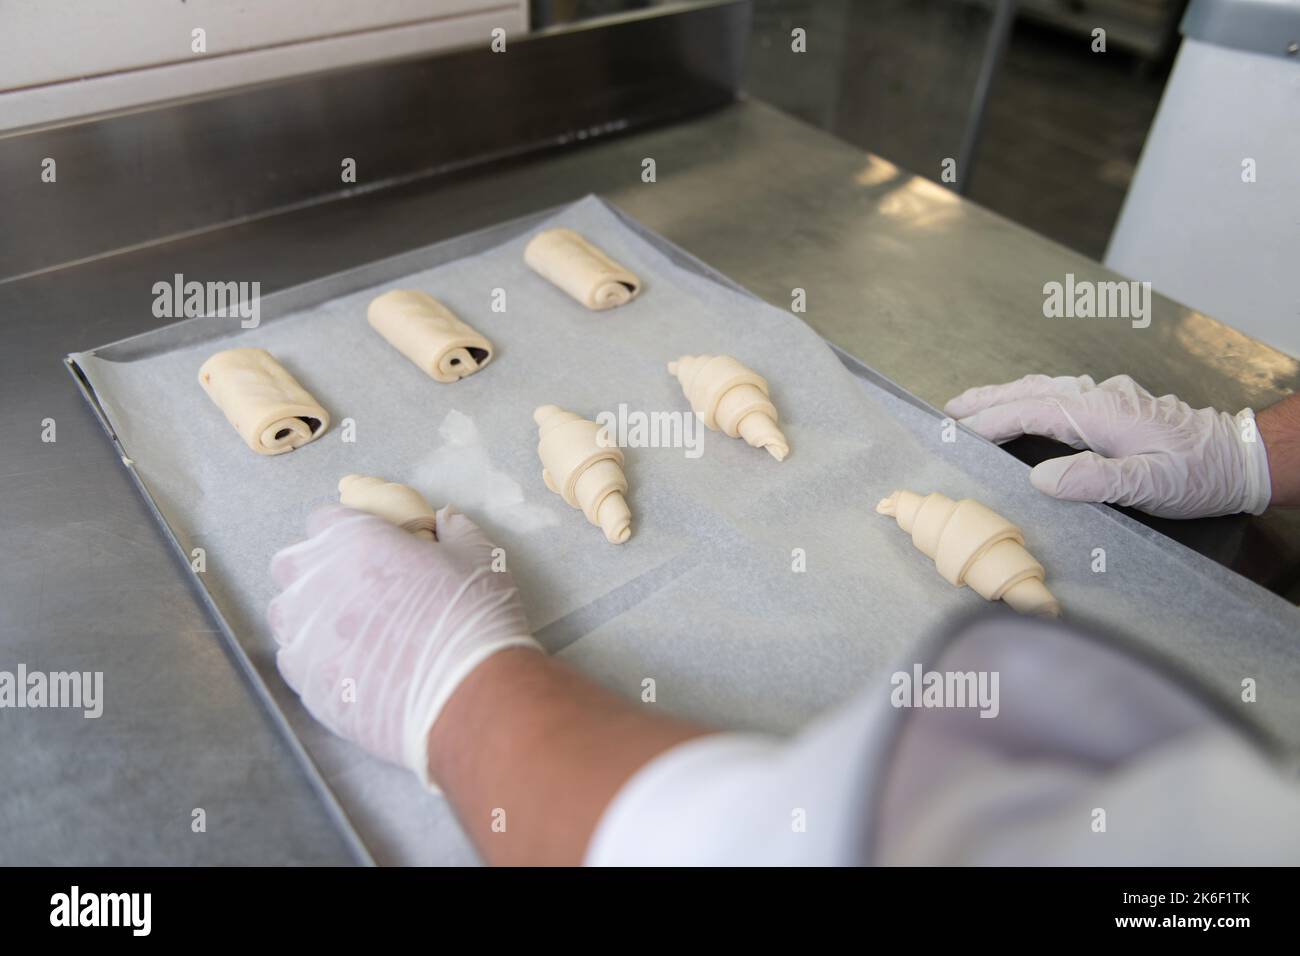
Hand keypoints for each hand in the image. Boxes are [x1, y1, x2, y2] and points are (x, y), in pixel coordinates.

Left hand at [268, 505, 538, 785]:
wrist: (466, 695)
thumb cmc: (472, 617)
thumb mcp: (478, 558)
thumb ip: (455, 530)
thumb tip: (447, 521)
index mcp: (354, 540)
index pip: (323, 520)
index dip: (346, 532)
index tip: (368, 549)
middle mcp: (316, 582)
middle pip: (292, 565)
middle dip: (317, 571)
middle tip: (357, 589)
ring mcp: (305, 635)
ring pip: (287, 615)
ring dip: (310, 616)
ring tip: (353, 634)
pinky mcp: (306, 683)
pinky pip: (295, 661)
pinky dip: (316, 660)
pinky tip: (353, 667)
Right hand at [944, 374, 1272, 518]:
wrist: (1241, 458)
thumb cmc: (1199, 474)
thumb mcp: (1149, 483)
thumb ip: (1093, 478)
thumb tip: (1039, 476)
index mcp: (1100, 413)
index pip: (1030, 412)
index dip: (990, 421)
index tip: (956, 432)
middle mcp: (1098, 397)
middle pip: (1029, 390)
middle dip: (985, 399)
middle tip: (946, 411)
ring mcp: (1106, 398)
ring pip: (1043, 388)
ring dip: (1003, 395)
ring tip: (971, 407)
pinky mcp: (1114, 405)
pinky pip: (1058, 394)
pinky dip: (1028, 397)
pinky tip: (1022, 407)